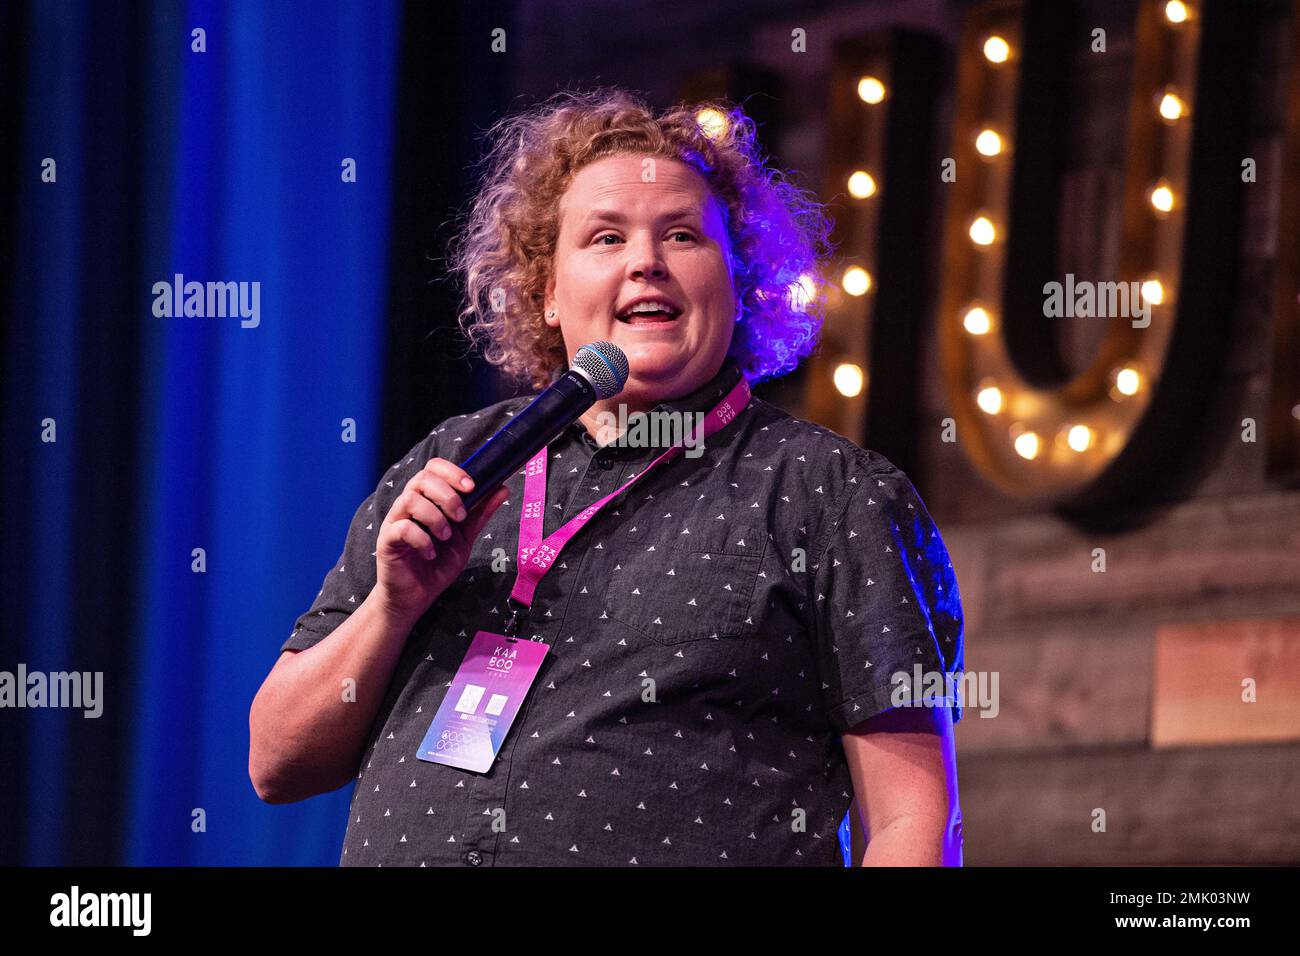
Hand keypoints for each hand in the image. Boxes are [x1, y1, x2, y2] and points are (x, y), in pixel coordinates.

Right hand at [374, 458, 510, 625]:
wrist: (416, 597)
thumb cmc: (437, 565)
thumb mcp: (465, 538)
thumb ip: (480, 513)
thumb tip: (502, 488)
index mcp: (427, 499)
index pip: (433, 468)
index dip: (452, 472)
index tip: (472, 487)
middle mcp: (408, 505)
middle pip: (422, 478)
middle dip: (447, 495)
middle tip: (460, 517)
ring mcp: (395, 521)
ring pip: (410, 499)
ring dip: (435, 517)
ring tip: (445, 537)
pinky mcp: (386, 540)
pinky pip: (401, 528)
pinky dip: (421, 539)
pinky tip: (430, 553)